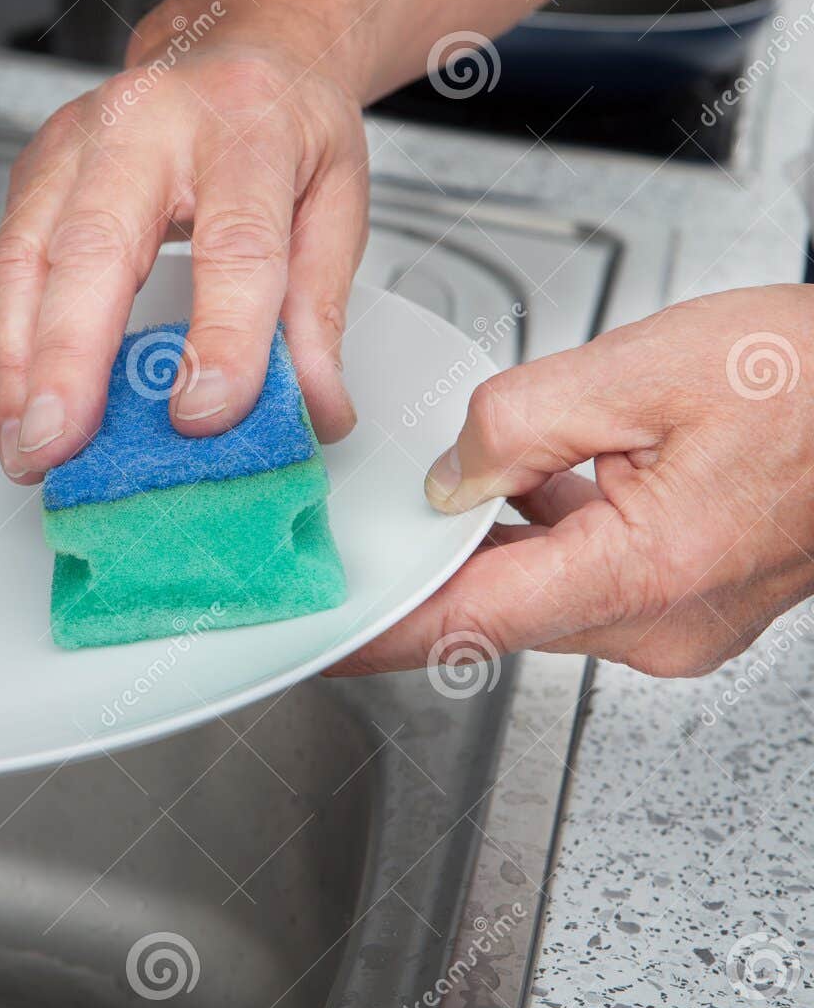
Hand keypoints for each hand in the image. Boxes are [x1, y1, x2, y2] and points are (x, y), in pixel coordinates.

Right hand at [0, 0, 370, 483]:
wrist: (240, 46)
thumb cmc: (282, 123)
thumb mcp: (335, 203)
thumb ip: (319, 310)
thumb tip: (313, 408)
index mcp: (244, 126)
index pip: (234, 242)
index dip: (220, 335)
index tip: (204, 415)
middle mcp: (146, 123)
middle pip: (95, 245)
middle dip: (69, 358)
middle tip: (62, 444)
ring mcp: (75, 143)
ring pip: (25, 258)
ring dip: (17, 367)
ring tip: (27, 447)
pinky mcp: (34, 171)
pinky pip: (4, 268)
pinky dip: (6, 348)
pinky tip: (16, 406)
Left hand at [330, 284, 813, 678]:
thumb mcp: (644, 369)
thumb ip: (519, 422)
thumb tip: (451, 475)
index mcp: (640, 573)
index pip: (465, 624)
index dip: (378, 632)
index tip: (318, 638)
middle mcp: (659, 625)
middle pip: (495, 609)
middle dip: (433, 564)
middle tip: (379, 521)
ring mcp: (678, 625)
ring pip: (539, 592)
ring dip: (498, 542)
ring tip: (500, 471)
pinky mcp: (689, 607)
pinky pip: (584, 581)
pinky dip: (549, 537)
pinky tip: (553, 479)